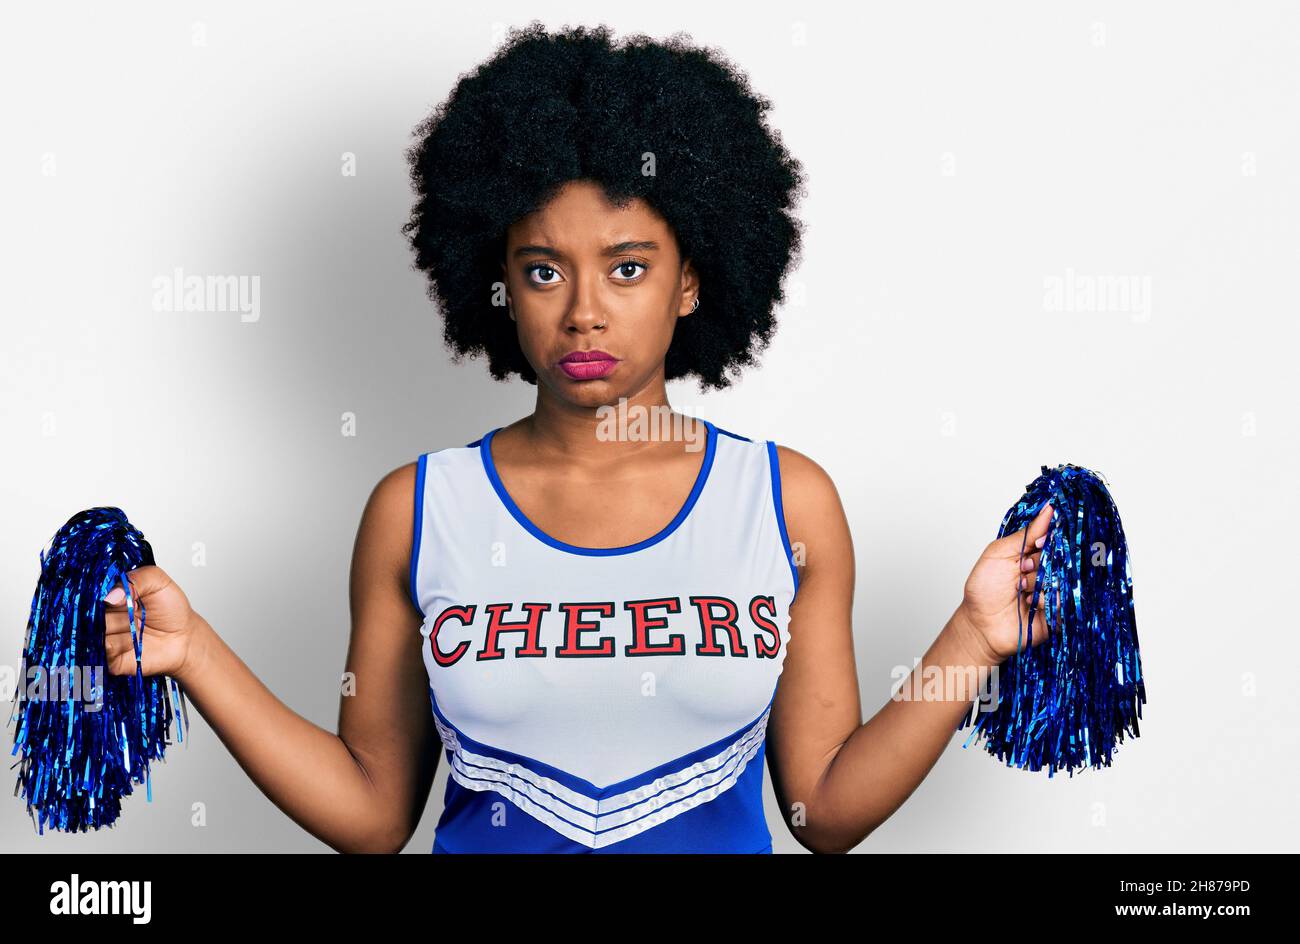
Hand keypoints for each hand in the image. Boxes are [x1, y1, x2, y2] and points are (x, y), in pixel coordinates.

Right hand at [102, 565, 204, 681]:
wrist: (184, 637)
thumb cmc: (170, 609)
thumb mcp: (158, 582)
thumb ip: (138, 578)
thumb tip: (112, 595)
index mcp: (110, 595)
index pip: (91, 591)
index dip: (107, 593)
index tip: (125, 595)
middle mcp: (102, 616)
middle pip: (91, 612)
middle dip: (117, 610)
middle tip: (137, 611)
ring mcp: (103, 637)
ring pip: (97, 630)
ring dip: (122, 626)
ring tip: (139, 625)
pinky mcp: (108, 658)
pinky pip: (104, 649)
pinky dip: (121, 643)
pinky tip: (134, 640)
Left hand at [956, 502, 1055, 663]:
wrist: (980, 624)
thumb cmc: (985, 588)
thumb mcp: (999, 553)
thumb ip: (1025, 534)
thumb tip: (1048, 509)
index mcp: (1034, 553)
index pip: (1055, 537)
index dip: (1048, 539)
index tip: (1037, 544)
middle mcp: (1047, 570)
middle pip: (1060, 556)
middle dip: (1038, 563)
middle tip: (1021, 571)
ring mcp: (1055, 591)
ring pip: (1062, 577)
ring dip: (1038, 583)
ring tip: (1021, 591)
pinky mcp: (1059, 612)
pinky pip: (1064, 600)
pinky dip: (1044, 600)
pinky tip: (1029, 604)